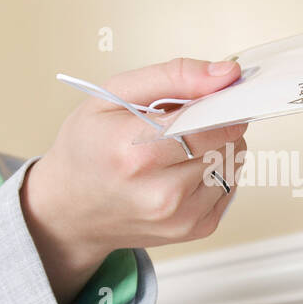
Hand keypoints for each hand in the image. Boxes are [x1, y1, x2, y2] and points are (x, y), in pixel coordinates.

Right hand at [22, 58, 246, 303]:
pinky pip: (230, 186)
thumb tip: (227, 73)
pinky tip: (182, 171)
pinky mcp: (196, 230)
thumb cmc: (87, 148)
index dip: (220, 104)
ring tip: (180, 148)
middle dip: (217, 122)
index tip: (217, 95)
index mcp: (135, 151)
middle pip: (226, 141)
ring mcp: (181, 217)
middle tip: (186, 121)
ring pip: (233, 163)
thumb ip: (173, 76)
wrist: (70, 211)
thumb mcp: (112, 94)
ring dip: (217, 148)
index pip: (209, 121)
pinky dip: (215, 173)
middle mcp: (161, 192)